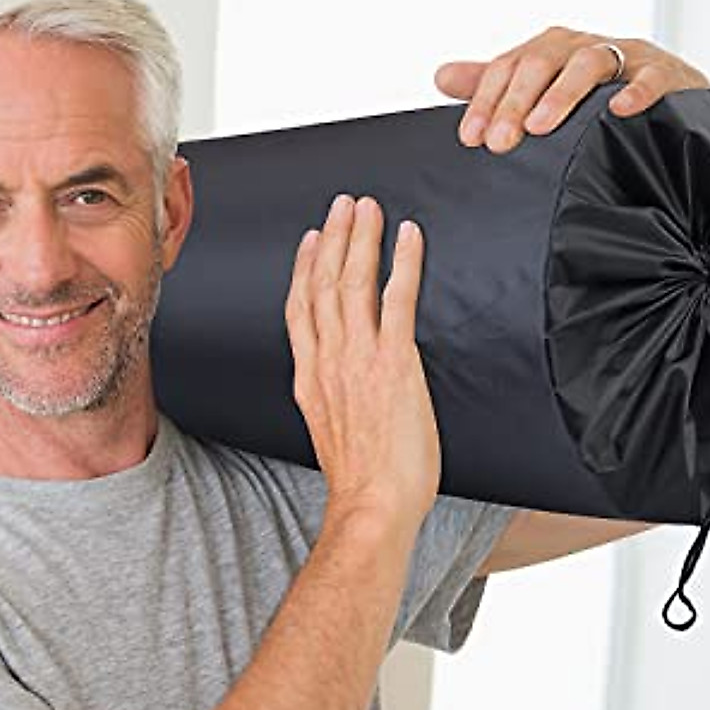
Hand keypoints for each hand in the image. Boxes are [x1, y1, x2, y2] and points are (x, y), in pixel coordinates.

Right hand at [284, 195, 439, 532]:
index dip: (306, 269)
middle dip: (334, 239)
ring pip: (352, 282)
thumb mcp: (331, 431)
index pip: (300, 310)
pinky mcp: (394, 362)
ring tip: (368, 208)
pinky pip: (396, 299)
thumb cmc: (360, 480)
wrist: (371, 503)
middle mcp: (328, 361)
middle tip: (344, 205)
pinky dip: (403, 262)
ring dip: (361, 239)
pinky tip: (408, 236)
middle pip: (323, 285)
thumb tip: (346, 384)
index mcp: (309, 378)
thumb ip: (333, 396)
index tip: (313, 240)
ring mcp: (359, 358)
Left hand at [434, 26, 709, 152]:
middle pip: (542, 62)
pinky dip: (636, 91)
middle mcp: (583, 46)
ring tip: (540, 127)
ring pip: (589, 63)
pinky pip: (651, 76)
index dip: (485, 100)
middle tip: (498, 142)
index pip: (509, 66)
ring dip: (562, 95)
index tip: (470, 137)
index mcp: (551, 50)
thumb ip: (493, 84)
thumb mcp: (541, 90)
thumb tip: (441, 76)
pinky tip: (619, 111)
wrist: (671, 102)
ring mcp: (626, 56)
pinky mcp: (665, 73)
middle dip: (515, 103)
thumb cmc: (596, 98)